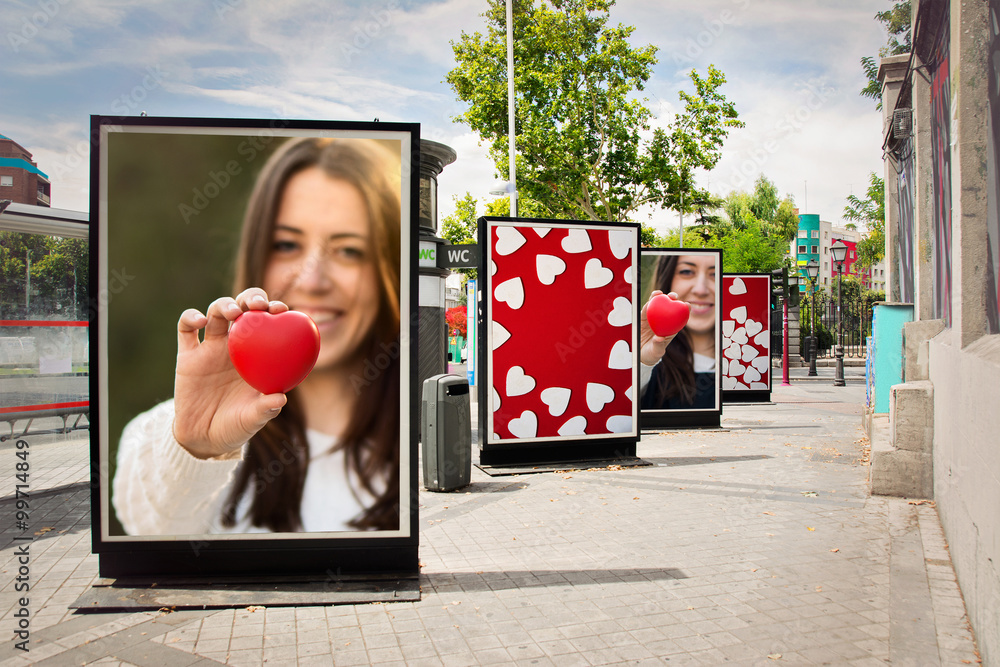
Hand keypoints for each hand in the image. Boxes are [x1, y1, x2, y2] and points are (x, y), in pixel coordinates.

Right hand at [172, 288, 289, 458]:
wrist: (203, 439)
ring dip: (224, 305)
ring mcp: (210, 348)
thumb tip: (281, 398)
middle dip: (251, 297)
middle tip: (258, 304)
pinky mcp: (187, 356)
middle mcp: (235, 346)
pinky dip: (191, 317)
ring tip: (233, 312)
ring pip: (217, 312)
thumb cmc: (236, 426)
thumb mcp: (252, 420)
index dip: (275, 310)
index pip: (270, 323)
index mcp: (257, 354)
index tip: (283, 310)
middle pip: (244, 309)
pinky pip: (186, 329)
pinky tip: (201, 320)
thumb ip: (265, 409)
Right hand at [639, 290, 685, 365]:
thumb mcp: (656, 352)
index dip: (685, 310)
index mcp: (670, 328)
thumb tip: (659, 338)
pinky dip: (649, 302)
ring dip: (659, 297)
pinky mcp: (643, 318)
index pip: (680, 317)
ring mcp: (653, 318)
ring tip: (659, 293)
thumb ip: (658, 346)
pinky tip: (652, 297)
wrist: (639, 354)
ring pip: (657, 305)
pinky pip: (646, 308)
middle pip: (669, 307)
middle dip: (672, 298)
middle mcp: (663, 321)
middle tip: (673, 296)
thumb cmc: (651, 354)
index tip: (687, 305)